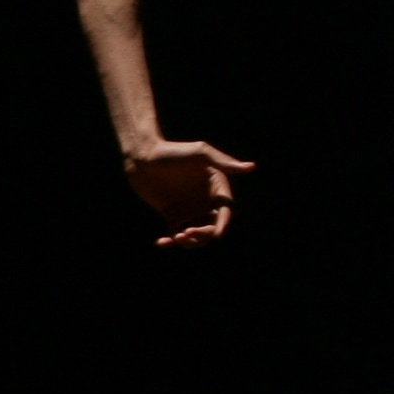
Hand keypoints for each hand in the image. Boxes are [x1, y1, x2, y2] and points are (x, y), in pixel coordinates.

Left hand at [124, 135, 252, 246]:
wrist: (142, 156)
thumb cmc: (173, 151)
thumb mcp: (200, 153)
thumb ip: (224, 162)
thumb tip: (251, 167)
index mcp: (216, 186)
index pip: (227, 209)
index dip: (224, 222)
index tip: (218, 233)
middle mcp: (206, 200)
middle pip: (212, 225)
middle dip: (203, 234)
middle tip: (188, 233)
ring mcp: (190, 209)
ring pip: (196, 234)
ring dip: (189, 241)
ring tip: (176, 238)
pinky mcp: (173, 216)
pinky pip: (176, 234)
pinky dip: (171, 241)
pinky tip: (162, 242)